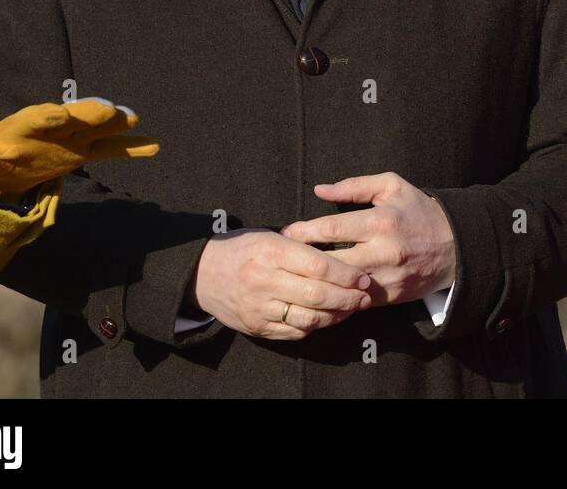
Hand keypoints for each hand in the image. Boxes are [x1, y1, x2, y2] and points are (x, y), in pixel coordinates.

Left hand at [0, 96, 158, 200]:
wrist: (8, 160)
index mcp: (28, 124)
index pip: (39, 117)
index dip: (50, 116)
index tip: (60, 115)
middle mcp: (55, 125)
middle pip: (75, 117)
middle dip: (90, 113)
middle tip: (109, 110)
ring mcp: (73, 137)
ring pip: (97, 128)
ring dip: (115, 123)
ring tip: (134, 117)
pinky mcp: (84, 150)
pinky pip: (110, 148)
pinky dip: (131, 147)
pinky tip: (154, 146)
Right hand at [191, 228, 372, 341]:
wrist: (201, 273)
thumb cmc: (243, 248)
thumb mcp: (269, 236)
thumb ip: (302, 245)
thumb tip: (342, 253)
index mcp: (271, 251)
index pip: (317, 265)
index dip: (345, 274)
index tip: (363, 277)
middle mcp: (264, 280)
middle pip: (317, 294)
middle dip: (347, 298)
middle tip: (366, 297)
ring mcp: (258, 307)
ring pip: (308, 317)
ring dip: (336, 315)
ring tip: (352, 309)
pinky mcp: (256, 327)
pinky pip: (294, 331)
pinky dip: (316, 327)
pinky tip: (329, 318)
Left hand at [279, 172, 456, 307]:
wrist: (455, 247)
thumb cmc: (417, 212)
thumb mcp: (392, 187)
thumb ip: (355, 185)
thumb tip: (320, 190)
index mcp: (381, 221)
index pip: (334, 228)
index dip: (305, 231)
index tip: (286, 232)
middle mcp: (383, 252)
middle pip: (333, 261)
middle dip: (304, 260)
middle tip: (281, 258)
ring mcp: (387, 278)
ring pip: (341, 285)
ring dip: (316, 282)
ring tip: (293, 277)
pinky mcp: (389, 297)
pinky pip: (355, 301)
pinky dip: (335, 297)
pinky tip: (318, 292)